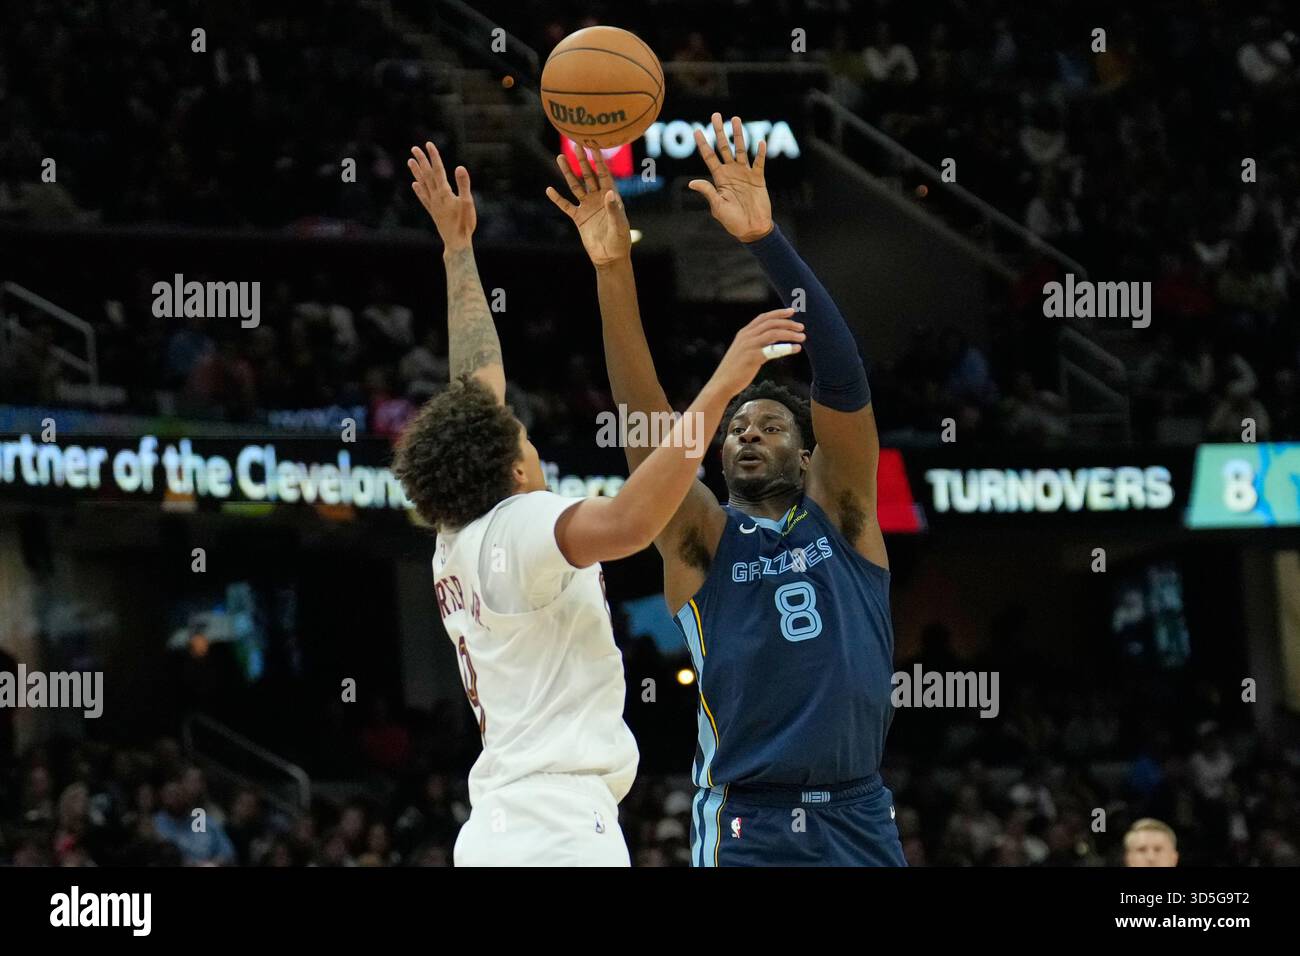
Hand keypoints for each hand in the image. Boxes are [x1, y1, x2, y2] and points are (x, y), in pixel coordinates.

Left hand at [408, 142, 475, 251]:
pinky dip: (418, 190)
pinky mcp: (433, 212)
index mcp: (444, 192)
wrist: (457, 242)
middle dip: (421, 160)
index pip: (438, 170)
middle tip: (414, 148)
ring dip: (416, 172)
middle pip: (427, 175)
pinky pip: (423, 198)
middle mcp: (436, 196)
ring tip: (410, 161)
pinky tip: (414, 185)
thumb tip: (460, 167)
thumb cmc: (464, 223)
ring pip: (422, 184)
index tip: (429, 144)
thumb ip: (463, 185)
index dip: (434, 156)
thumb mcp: (468, 202)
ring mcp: (433, 204)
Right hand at [545, 147, 630, 267]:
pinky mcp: (578, 218)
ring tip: (559, 158)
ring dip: (568, 173)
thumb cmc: (620, 241)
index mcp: (611, 196)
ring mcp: (587, 206)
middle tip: (575, 145)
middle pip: (588, 175)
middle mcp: (598, 198)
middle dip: (582, 161)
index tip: (593, 146)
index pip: (604, 174)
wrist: (609, 257)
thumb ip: (613, 208)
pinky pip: (566, 205)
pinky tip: (549, 190)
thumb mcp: (619, 224)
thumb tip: (609, 193)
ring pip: (575, 186)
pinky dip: (558, 198)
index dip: (599, 160)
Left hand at [689, 113, 773, 242]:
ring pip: (741, 149)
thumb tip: (691, 183)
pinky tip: (760, 142)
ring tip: (735, 119)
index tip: (697, 130)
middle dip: (719, 131)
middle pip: (724, 147)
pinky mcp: (758, 178)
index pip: (709, 157)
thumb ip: (708, 191)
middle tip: (716, 115)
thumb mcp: (717, 206)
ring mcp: (745, 173)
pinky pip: (759, 162)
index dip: (703, 144)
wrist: (752, 229)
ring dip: (738, 135)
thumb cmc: (732, 221)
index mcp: (719, 178)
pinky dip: (760, 153)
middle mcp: (731, 172)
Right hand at [708, 308, 803, 396]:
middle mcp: (746, 336)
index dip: (778, 313)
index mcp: (744, 333)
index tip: (791, 312)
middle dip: (788, 323)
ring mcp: (749, 346)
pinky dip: (787, 347)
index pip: (763, 317)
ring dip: (790, 333)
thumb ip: (756, 342)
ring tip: (802, 337)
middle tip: (801, 327)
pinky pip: (774, 350)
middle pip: (771, 323)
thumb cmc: (734, 370)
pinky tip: (796, 349)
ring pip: (774, 333)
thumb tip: (773, 339)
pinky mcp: (753, 357)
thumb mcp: (743, 351)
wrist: (722, 383)